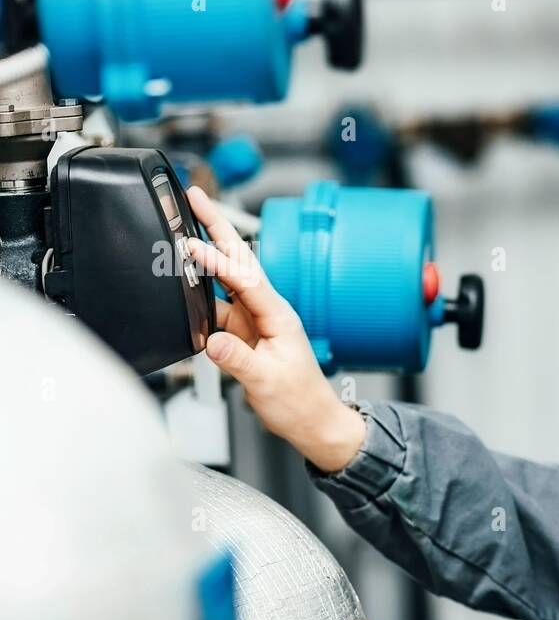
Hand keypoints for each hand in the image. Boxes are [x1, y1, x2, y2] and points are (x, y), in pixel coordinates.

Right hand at [186, 185, 365, 472]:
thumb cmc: (300, 402)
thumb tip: (210, 342)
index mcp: (278, 316)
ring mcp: (255, 321)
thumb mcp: (267, 382)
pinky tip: (185, 281)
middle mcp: (268, 311)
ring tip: (184, 227)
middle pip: (239, 261)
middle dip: (216, 227)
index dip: (217, 259)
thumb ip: (237, 360)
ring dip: (206, 254)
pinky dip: (201, 292)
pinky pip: (218, 307)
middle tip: (195, 196)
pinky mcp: (245, 334)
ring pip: (226, 280)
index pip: (244, 278)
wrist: (313, 422)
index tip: (190, 245)